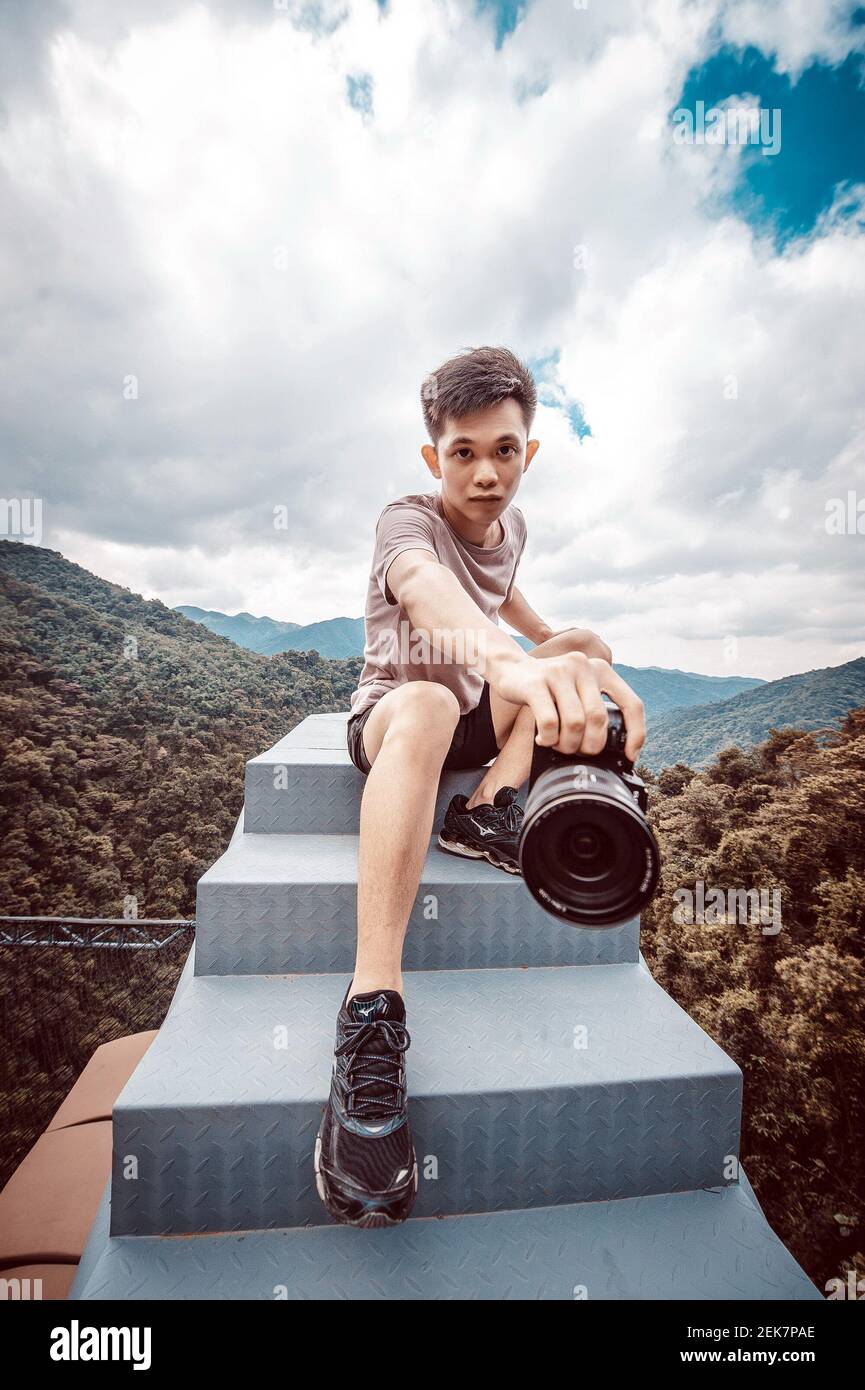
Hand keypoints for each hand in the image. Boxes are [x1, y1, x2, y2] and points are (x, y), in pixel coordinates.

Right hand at [492, 652, 645, 761]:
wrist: (511, 670)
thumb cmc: (550, 690)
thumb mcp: (578, 691)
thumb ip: (594, 708)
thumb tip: (614, 749)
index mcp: (601, 670)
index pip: (631, 704)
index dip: (636, 733)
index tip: (629, 756)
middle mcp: (583, 666)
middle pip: (598, 719)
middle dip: (590, 745)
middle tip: (577, 751)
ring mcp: (559, 672)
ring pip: (574, 723)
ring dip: (567, 744)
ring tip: (558, 745)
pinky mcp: (535, 682)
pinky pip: (549, 722)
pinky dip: (548, 739)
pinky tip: (543, 739)